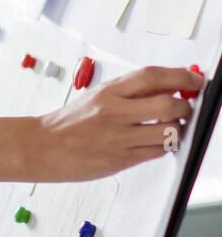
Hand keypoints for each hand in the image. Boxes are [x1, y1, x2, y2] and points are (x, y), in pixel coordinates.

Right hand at [33, 65, 202, 181]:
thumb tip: (166, 85)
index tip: (194, 79)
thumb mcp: (96, 97)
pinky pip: (157, 152)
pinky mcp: (121, 159)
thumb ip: (129, 92)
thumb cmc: (69, 122)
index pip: (152, 76)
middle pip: (168, 105)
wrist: (42, 146)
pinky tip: (154, 141)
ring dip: (177, 129)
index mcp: (107, 92)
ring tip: (169, 127)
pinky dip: (163, 146)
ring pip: (169, 132)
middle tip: (185, 107)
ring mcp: (118, 137)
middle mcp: (114, 112)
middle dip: (186, 107)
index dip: (181, 76)